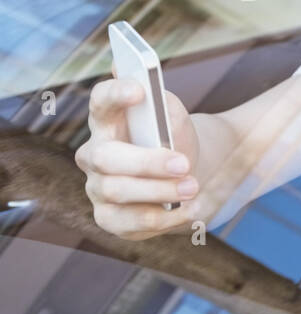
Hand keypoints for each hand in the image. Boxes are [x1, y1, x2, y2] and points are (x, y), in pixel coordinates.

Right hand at [75, 73, 202, 238]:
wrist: (186, 174)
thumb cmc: (174, 141)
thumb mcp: (176, 120)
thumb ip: (165, 106)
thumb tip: (155, 97)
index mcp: (108, 121)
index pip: (101, 102)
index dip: (114, 95)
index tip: (140, 91)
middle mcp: (93, 155)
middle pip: (104, 157)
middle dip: (146, 162)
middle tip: (183, 164)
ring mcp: (97, 188)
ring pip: (117, 191)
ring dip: (160, 191)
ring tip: (193, 187)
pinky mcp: (110, 218)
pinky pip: (131, 222)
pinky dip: (165, 218)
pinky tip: (190, 210)